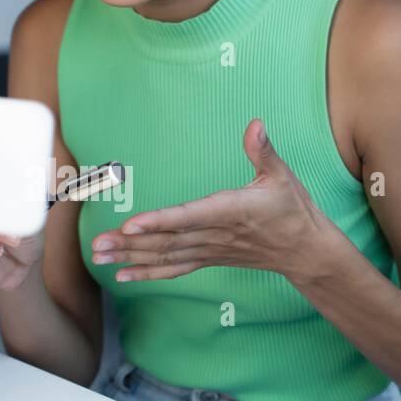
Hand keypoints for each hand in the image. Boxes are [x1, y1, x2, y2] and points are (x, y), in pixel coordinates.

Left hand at [90, 119, 327, 282]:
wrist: (304, 250)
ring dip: (130, 257)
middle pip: (166, 240)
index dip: (159, 222)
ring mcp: (209, 250)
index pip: (188, 217)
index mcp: (230, 210)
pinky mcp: (208, 259)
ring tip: (99, 255)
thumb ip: (263, 150)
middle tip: (96, 244)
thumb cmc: (292, 209)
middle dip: (129, 243)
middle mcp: (215, 234)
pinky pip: (174, 269)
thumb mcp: (281, 176)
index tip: (131, 225)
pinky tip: (122, 275)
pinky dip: (147, 273)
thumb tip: (256, 124)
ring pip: (165, 256)